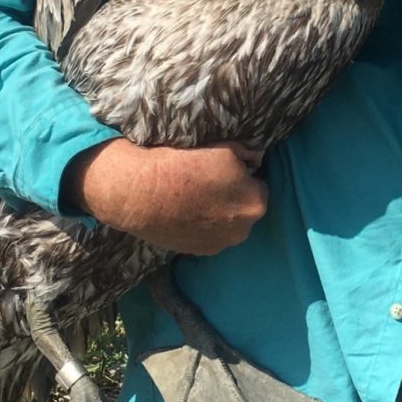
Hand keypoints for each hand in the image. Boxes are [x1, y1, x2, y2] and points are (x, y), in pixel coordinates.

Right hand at [64, 138, 267, 255]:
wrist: (144, 192)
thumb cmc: (187, 164)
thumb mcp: (226, 148)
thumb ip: (248, 155)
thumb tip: (256, 160)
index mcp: (255, 203)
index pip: (258, 187)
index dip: (241, 177)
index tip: (224, 172)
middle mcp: (243, 230)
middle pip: (244, 209)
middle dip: (233, 198)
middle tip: (209, 184)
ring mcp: (219, 245)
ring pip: (227, 225)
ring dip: (219, 215)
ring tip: (195, 199)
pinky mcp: (197, 253)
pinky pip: (208, 236)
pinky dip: (202, 227)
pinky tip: (185, 213)